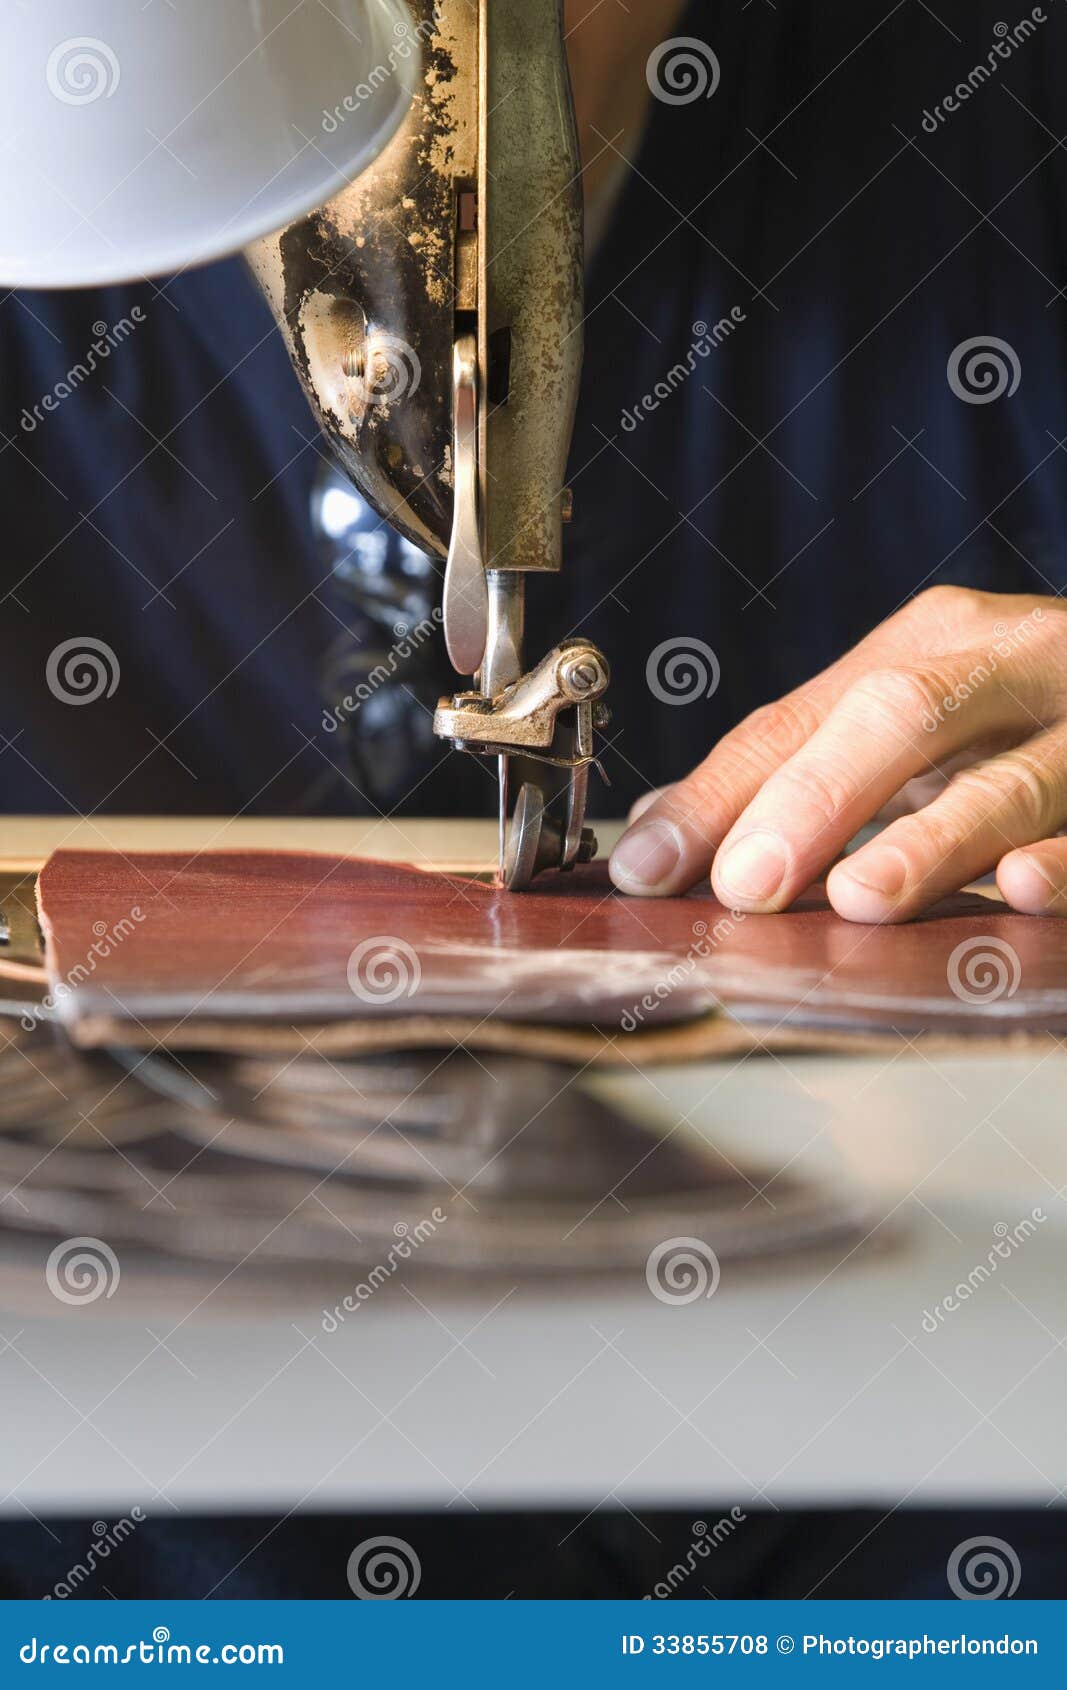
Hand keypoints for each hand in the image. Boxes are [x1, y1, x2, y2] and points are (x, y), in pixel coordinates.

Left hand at [609, 586, 1066, 921]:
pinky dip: (1064, 862)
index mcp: (931, 642)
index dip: (719, 794)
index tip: (652, 868)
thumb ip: (803, 766)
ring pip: (1009, 780)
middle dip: (817, 800)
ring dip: (931, 841)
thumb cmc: (1023, 716)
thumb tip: (665, 832)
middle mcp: (1012, 663)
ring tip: (861, 895)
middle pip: (901, 716)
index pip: (800, 716)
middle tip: (750, 882)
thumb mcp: (916, 717)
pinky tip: (1020, 887)